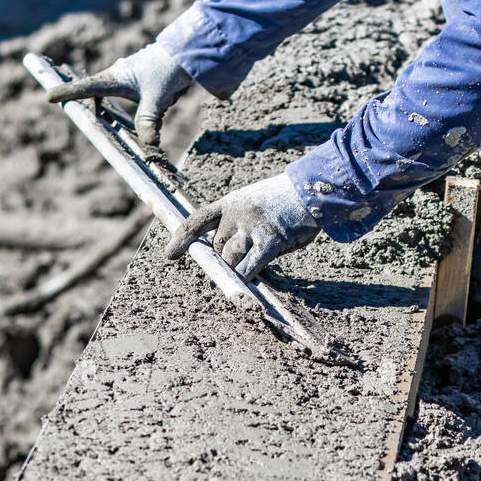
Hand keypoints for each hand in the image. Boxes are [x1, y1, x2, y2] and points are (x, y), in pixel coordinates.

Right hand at [46, 42, 191, 146]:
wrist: (186, 54)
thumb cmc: (168, 71)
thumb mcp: (157, 99)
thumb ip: (149, 122)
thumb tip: (148, 146)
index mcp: (115, 79)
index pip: (86, 88)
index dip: (67, 93)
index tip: (48, 97)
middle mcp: (116, 76)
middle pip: (90, 90)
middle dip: (76, 95)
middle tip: (58, 100)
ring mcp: (124, 77)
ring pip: (104, 92)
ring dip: (95, 101)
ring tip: (86, 111)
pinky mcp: (135, 81)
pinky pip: (117, 94)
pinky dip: (111, 102)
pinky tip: (114, 112)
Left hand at [165, 173, 319, 280]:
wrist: (310, 190)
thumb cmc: (284, 202)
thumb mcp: (252, 205)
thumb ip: (237, 225)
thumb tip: (228, 256)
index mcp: (229, 203)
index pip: (197, 221)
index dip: (181, 239)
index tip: (170, 255)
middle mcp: (236, 215)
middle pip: (217, 248)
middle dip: (223, 260)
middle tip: (238, 262)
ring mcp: (252, 228)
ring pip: (231, 259)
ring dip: (235, 270)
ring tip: (248, 269)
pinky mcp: (270, 242)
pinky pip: (250, 267)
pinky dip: (243, 279)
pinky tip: (241, 290)